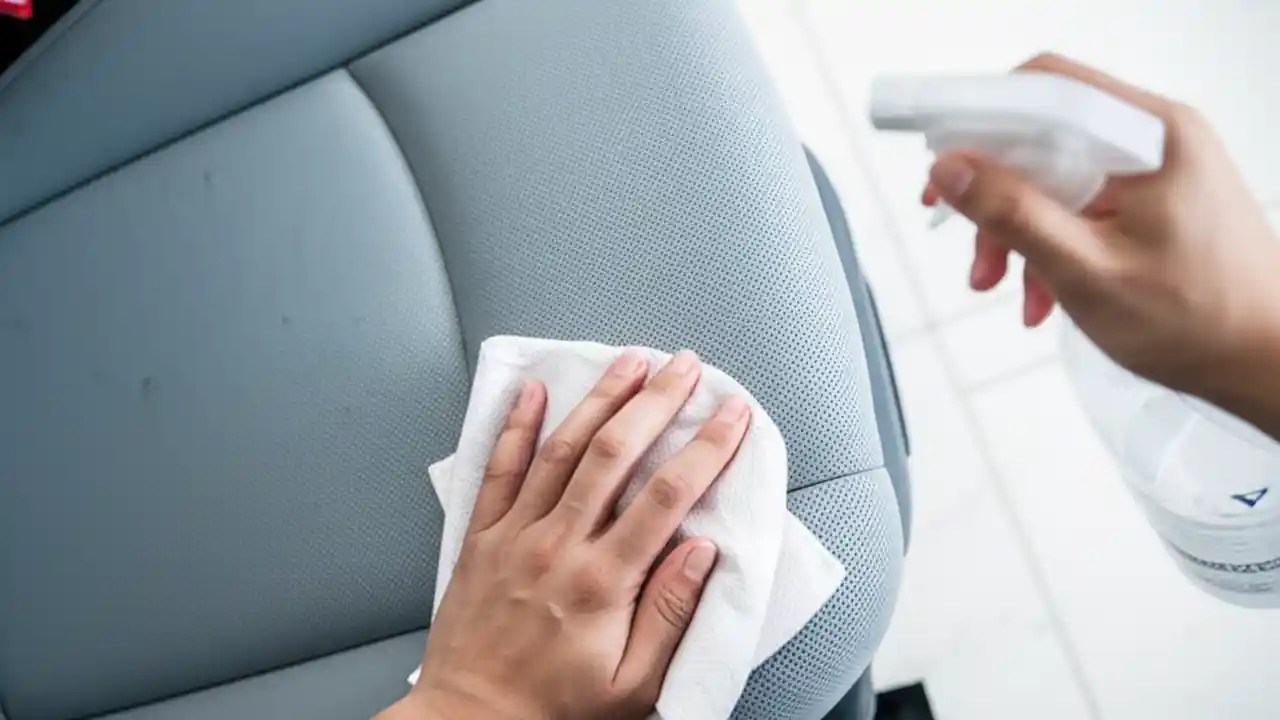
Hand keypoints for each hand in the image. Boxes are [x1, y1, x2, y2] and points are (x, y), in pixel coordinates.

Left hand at [378, 350, 750, 719]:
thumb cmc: (557, 710)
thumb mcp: (632, 685)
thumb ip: (669, 615)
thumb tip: (701, 550)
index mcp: (603, 582)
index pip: (666, 497)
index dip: (705, 449)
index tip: (733, 414)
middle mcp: (559, 545)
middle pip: (615, 454)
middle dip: (655, 402)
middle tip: (685, 366)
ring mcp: (515, 536)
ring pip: (561, 450)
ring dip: (599, 400)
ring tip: (630, 361)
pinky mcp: (482, 538)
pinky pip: (498, 469)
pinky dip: (515, 426)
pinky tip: (533, 391)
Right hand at [924, 53, 1279, 436]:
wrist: (1265, 362)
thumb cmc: (1200, 323)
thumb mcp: (1086, 271)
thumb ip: (1013, 213)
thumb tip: (951, 167)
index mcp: (1151, 136)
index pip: (1046, 89)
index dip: (982, 119)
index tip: (940, 159)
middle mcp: (1156, 137)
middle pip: (1043, 133)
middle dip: (995, 193)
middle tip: (965, 240)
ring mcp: (1156, 166)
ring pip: (1054, 173)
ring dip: (1015, 227)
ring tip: (999, 284)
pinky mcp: (1153, 195)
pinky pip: (1079, 200)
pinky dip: (1048, 242)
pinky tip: (1041, 293)